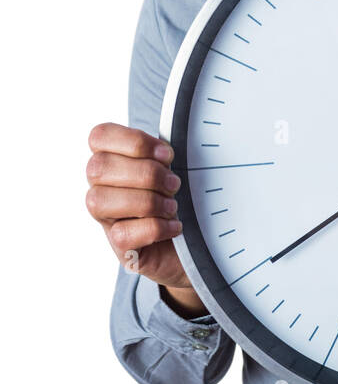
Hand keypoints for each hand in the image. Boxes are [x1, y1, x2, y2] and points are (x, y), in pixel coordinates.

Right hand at [86, 122, 207, 315]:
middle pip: (98, 167)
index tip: (166, 155)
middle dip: (145, 173)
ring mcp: (106, 219)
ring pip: (101, 200)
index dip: (133, 141)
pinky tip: (173, 226)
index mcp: (113, 160)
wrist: (195, 244)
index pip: (99, 136)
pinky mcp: (119, 247)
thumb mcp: (174, 169)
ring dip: (147, 201)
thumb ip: (163, 155)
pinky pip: (122, 234)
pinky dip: (155, 228)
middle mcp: (101, 188)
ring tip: (172, 206)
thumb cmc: (180, 198)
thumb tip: (167, 149)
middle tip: (173, 183)